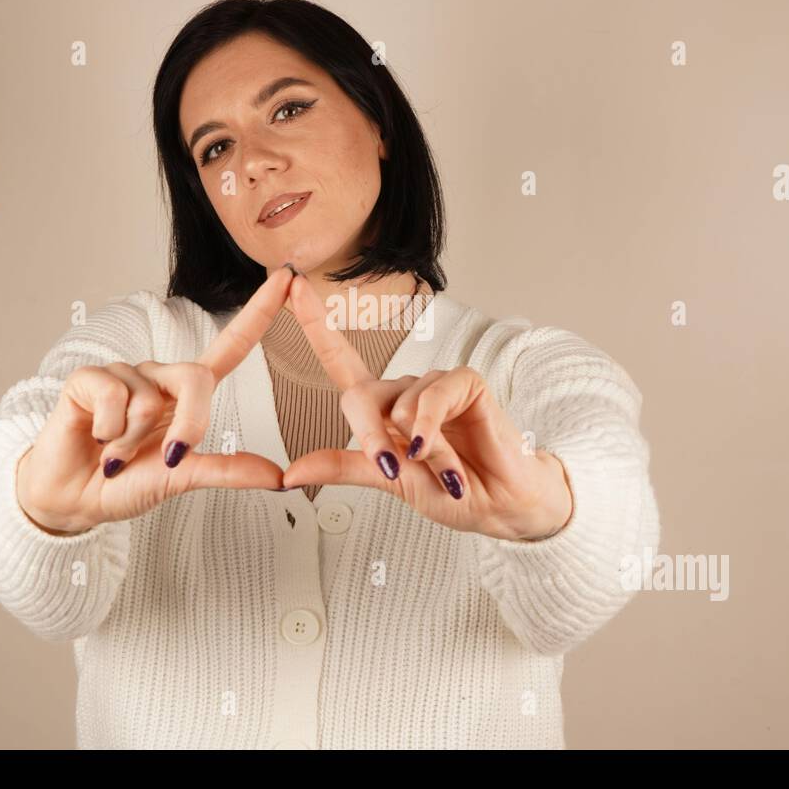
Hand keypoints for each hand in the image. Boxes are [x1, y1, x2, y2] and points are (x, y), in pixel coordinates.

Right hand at [16, 265, 296, 534]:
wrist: (75, 499)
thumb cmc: (126, 482)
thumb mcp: (183, 478)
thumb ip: (229, 472)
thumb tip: (279, 478)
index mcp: (187, 393)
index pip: (231, 345)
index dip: (259, 311)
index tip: (288, 277)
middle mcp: (158, 375)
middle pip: (195, 378)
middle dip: (187, 426)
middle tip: (164, 458)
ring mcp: (124, 373)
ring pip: (149, 401)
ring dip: (132, 441)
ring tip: (114, 452)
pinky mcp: (88, 377)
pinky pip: (113, 397)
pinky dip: (108, 431)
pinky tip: (95, 437)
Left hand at [278, 274, 574, 541]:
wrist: (499, 505)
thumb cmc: (450, 491)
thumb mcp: (389, 481)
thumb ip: (343, 468)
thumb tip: (290, 473)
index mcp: (381, 409)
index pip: (340, 360)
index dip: (316, 323)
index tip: (292, 283)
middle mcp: (404, 390)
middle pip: (360, 397)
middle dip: (370, 439)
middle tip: (394, 469)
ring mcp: (434, 383)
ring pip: (398, 408)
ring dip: (419, 451)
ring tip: (445, 468)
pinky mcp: (464, 382)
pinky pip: (429, 400)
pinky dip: (430, 432)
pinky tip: (445, 455)